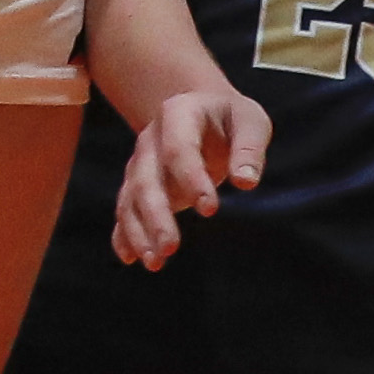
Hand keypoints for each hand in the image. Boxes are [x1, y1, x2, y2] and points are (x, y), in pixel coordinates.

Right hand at [111, 83, 270, 269]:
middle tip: (170, 248)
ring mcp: (140, 162)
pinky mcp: (138, 185)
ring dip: (139, 230)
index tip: (210, 210)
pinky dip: (124, 233)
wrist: (203, 111)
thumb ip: (249, 148)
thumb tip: (246, 182)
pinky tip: (130, 258)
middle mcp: (151, 139)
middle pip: (146, 178)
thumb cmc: (230, 119)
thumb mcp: (249, 120)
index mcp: (178, 114)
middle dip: (156, 215)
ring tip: (155, 262)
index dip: (191, 178)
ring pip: (132, 198)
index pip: (178, 148)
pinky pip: (126, 209)